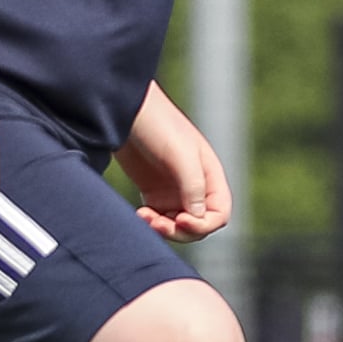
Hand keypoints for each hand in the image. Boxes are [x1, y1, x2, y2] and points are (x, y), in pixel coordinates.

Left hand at [120, 89, 230, 242]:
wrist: (123, 111)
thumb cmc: (156, 124)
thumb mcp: (179, 153)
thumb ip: (193, 185)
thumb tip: (198, 217)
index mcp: (210, 175)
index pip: (219, 213)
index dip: (204, 224)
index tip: (182, 221)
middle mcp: (196, 185)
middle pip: (199, 224)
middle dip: (181, 230)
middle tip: (158, 224)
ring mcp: (174, 190)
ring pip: (178, 225)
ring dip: (164, 229)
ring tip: (144, 218)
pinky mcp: (153, 193)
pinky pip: (159, 219)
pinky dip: (152, 223)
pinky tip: (139, 215)